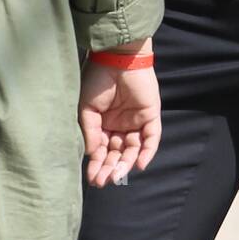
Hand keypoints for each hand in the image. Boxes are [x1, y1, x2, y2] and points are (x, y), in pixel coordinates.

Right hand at [79, 60, 161, 186]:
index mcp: (103, 123)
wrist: (116, 58)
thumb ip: (90, 132)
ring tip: (116, 176)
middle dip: (110, 168)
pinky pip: (151, 137)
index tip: (92, 179)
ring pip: (133, 148)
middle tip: (103, 181)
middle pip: (117, 152)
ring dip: (125, 163)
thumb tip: (92, 154)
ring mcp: (136, 120)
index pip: (101, 150)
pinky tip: (138, 165)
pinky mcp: (150, 114)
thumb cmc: (97, 80)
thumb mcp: (86, 109)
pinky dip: (147, 151)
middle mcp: (120, 124)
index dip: (97, 164)